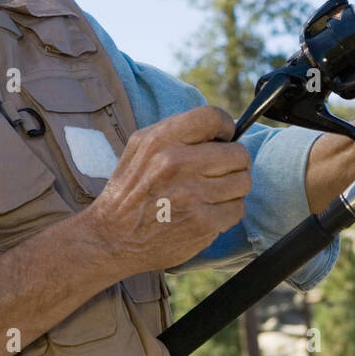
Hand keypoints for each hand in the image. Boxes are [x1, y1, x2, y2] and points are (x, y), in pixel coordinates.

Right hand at [84, 105, 251, 278]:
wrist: (111, 238)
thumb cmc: (130, 190)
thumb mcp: (139, 147)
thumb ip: (176, 132)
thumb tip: (218, 128)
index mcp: (161, 140)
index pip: (214, 117)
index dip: (225, 128)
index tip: (222, 140)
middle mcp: (176, 163)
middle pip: (238, 153)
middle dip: (233, 162)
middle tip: (219, 171)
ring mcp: (191, 194)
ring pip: (243, 181)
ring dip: (232, 188)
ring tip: (211, 192)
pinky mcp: (202, 223)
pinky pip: (238, 208)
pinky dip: (227, 211)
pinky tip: (208, 211)